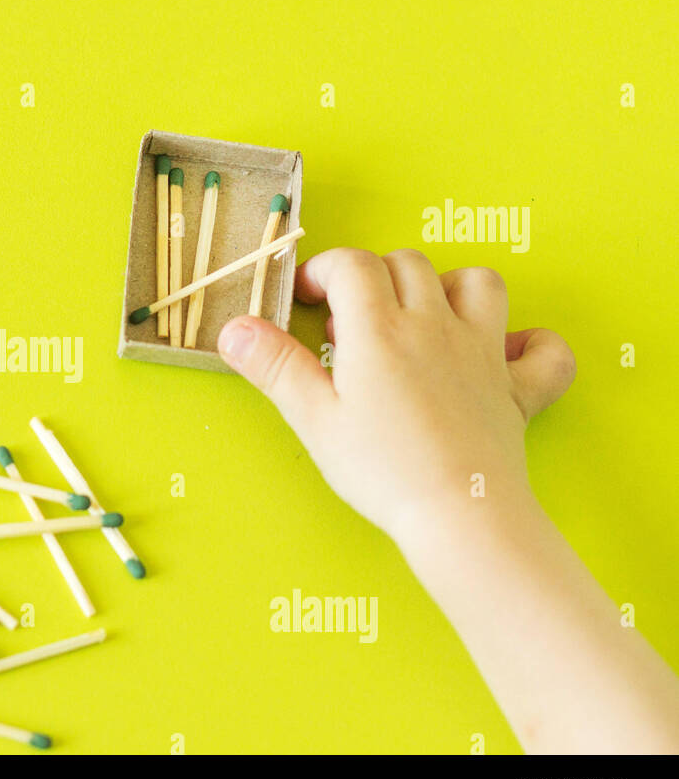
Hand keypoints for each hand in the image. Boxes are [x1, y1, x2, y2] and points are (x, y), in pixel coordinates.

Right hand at [217, 248, 575, 544]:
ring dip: (447, 287)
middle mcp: (435, 327)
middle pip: (408, 263)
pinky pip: (544, 348)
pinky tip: (506, 353)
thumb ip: (275, 366)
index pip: (352, 265)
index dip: (324, 269)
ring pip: (478, 283)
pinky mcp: (518, 388)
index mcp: (380, 331)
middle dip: (375, 277)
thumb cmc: (383, 471)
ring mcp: (483, 352)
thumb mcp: (314, 419)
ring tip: (422, 318)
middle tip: (352, 323)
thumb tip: (234, 328)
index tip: (309, 297)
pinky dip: (529, 342)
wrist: (459, 514)